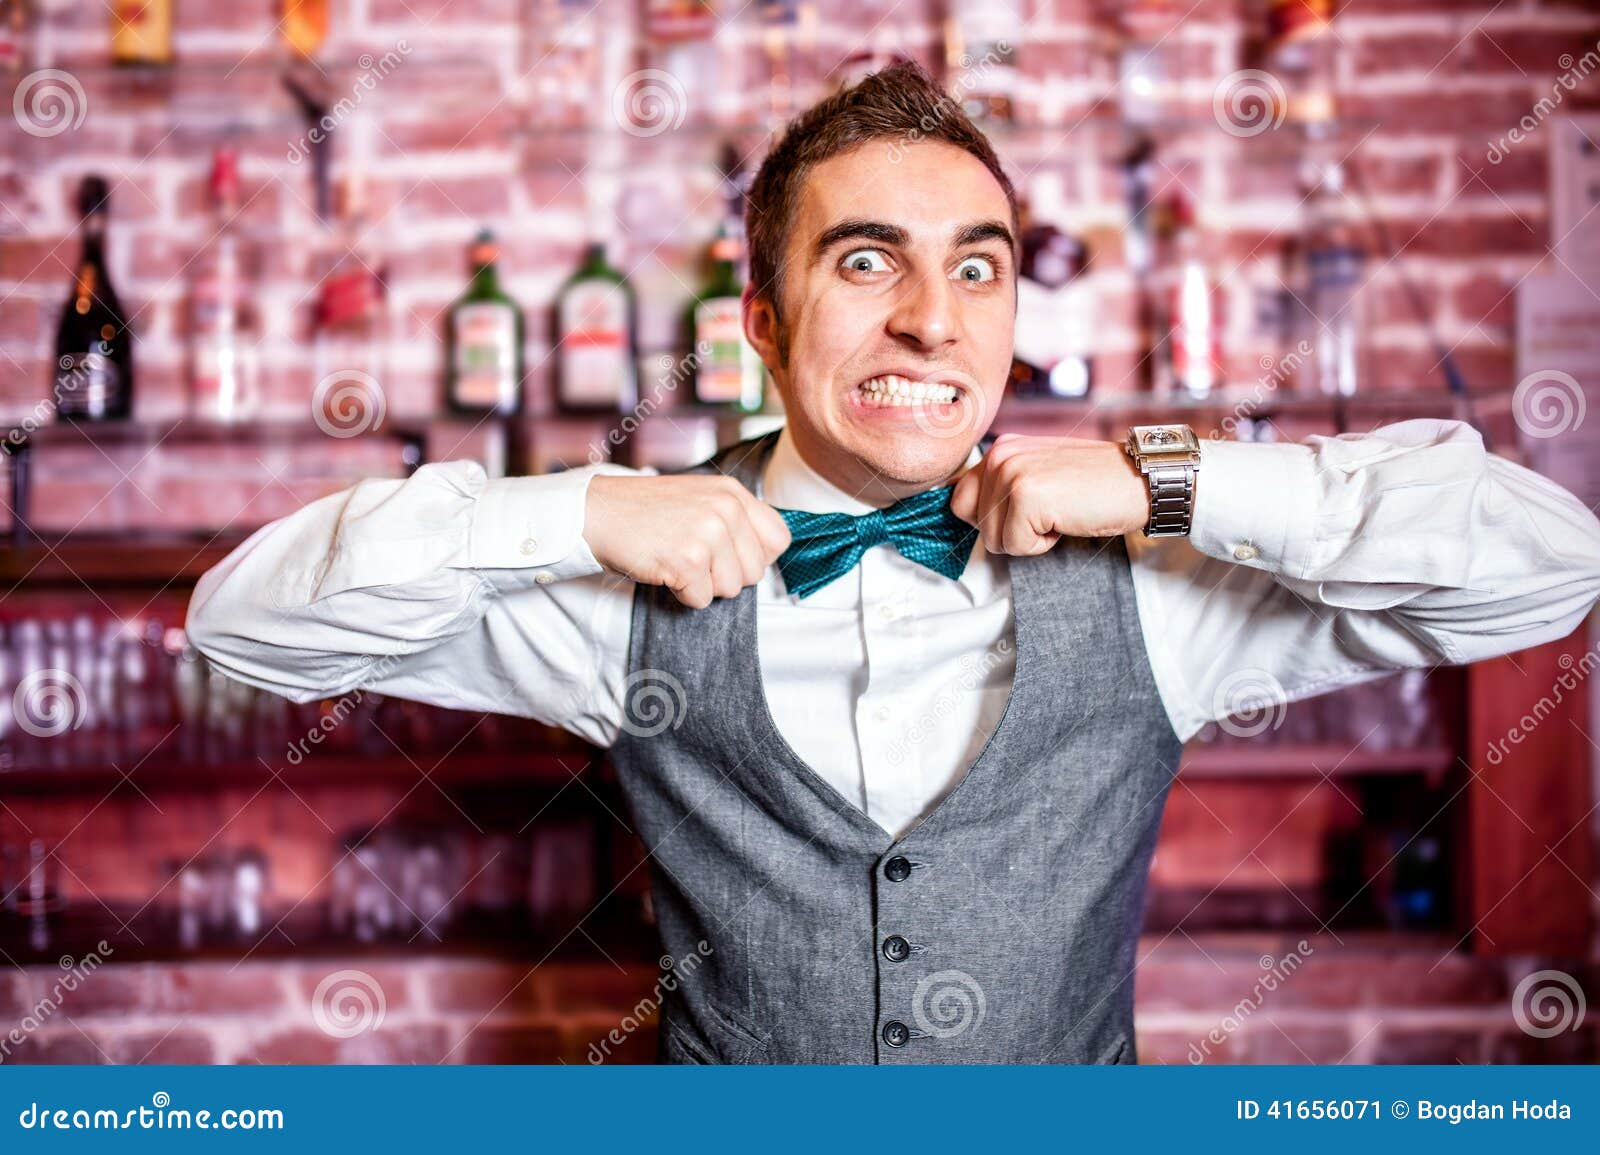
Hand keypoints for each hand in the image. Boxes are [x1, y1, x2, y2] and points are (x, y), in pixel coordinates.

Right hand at [584, 474, 790, 608]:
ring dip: (703, 585)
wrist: (597, 512)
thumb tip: (765, 557)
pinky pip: (701, 599)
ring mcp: (708, 533)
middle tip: (694, 559)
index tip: (731, 557)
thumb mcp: (701, 499)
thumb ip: (736, 520)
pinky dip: (682, 594)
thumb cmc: (646, 512)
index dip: (758, 557)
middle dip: (726, 576)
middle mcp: (726, 509)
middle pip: (754, 571)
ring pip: (730, 589)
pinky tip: (665, 569)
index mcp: (733, 492)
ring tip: (677, 560)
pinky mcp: (687, 560)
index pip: (779, 539)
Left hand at [949, 434, 1149, 554]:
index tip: (1029, 511)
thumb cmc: (1095, 485)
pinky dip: (1042, 545)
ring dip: (1028, 539)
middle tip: (1049, 511)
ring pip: (993, 539)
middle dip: (1010, 531)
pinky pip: (1015, 546)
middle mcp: (1000, 455)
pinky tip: (1066, 519)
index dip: (993, 519)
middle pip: (975, 523)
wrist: (1140, 481)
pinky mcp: (1027, 497)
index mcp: (1001, 448)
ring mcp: (1012, 474)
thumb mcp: (1040, 473)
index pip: (961, 500)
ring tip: (1059, 513)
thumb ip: (1004, 486)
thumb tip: (968, 512)